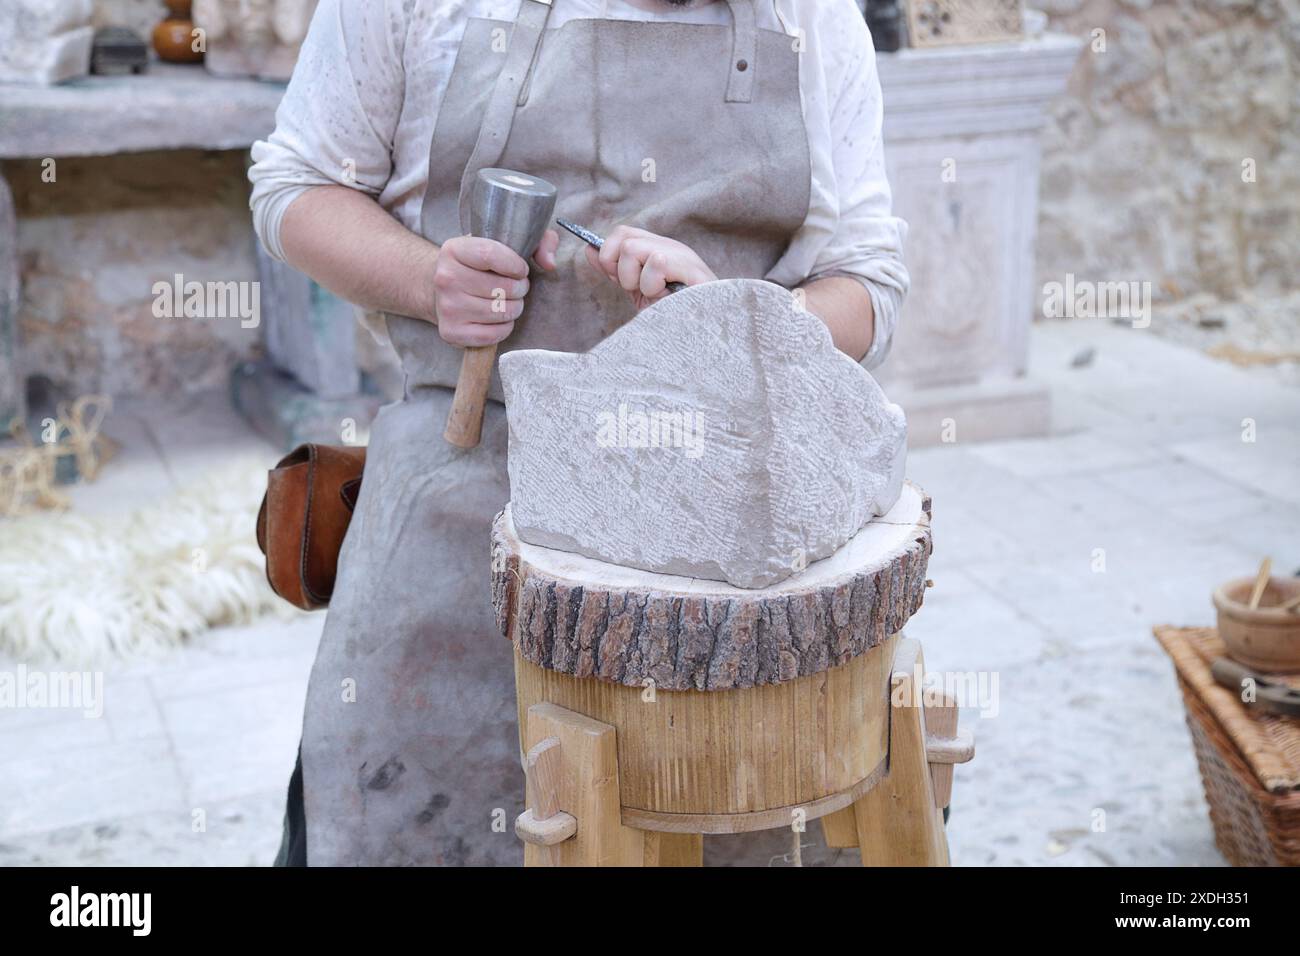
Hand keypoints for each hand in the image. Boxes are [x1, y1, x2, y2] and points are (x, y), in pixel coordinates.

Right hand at [432, 230, 558, 346]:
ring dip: (514, 308)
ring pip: (501, 312)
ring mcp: (447, 307)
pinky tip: (498, 318)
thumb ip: (537, 242)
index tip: (520, 270)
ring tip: (507, 301)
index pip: (491, 255)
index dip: (515, 265)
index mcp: (453, 250)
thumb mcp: (504, 243)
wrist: (439, 290)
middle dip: (519, 289)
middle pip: (502, 288)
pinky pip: (494, 334)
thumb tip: (550, 263)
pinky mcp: (451, 332)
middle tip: (516, 288)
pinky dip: (504, 328)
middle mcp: (445, 278)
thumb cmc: (479, 266)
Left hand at [584, 226, 715, 311]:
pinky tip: (667, 298)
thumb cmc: (671, 317)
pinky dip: (652, 286)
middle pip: (622, 237)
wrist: (699, 339)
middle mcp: (670, 246)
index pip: (622, 233)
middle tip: (639, 290)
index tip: (621, 282)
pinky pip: (655, 262)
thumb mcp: (636, 291)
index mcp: (658, 249)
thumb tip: (589, 249)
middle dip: (619, 270)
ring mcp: (682, 255)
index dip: (610, 257)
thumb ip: (614, 270)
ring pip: (631, 249)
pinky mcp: (691, 268)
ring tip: (655, 295)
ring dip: (636, 281)